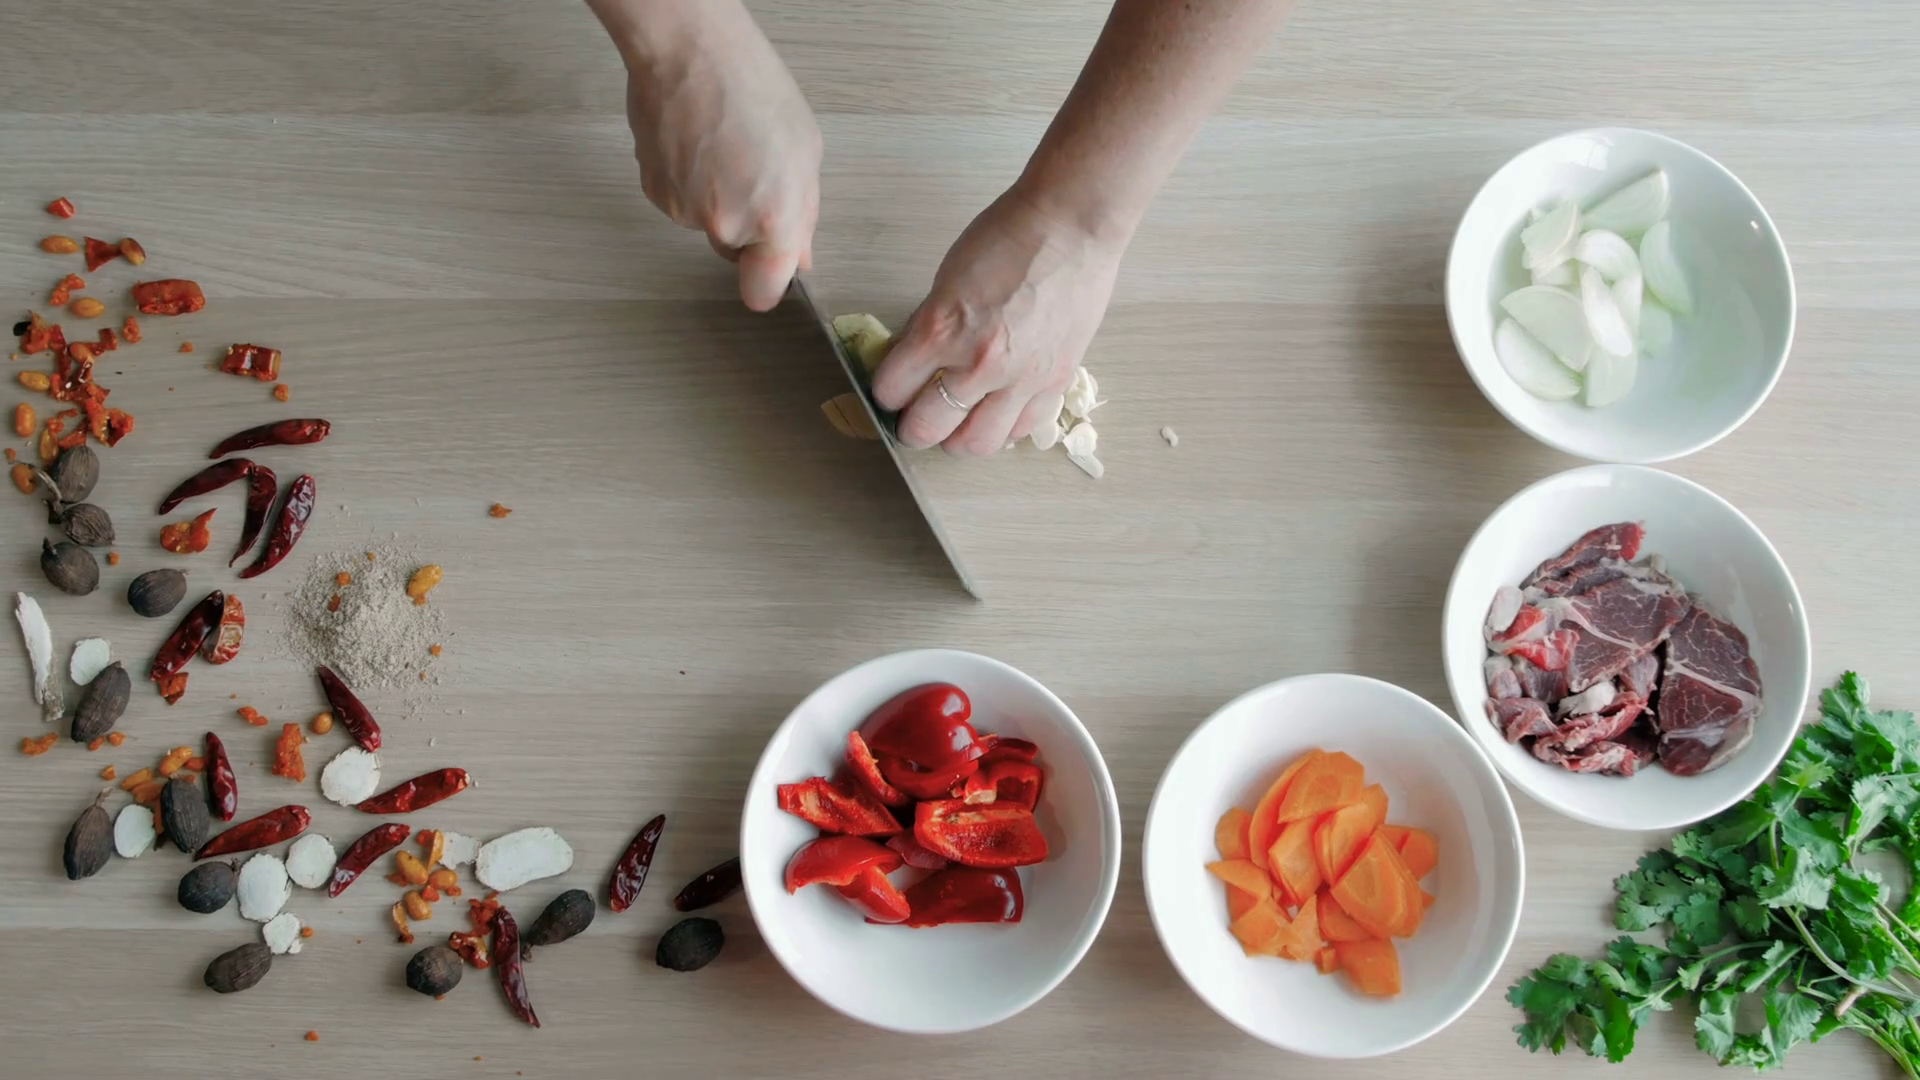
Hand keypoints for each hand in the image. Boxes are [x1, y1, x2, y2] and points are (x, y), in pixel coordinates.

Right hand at [621, 9, 820, 310]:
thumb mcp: (804, 150)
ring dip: (717, 196)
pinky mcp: (654, 192)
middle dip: (746, 225)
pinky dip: (689, 179)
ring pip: (706, 223)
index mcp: (773, 218)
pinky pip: (680, 201)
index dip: (767, 281)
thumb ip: (802, 213)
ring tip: (724, 145)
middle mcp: (725, 224)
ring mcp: (684, 211)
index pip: (764, 293)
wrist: (687, 51)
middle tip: (753, 172)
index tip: (770, 270)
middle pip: (735, 251)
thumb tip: (799, 255)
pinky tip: (697, 142)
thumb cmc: (750, 86)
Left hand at [873, 187, 1125, 455]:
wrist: (1071, 226)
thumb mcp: (947, 278)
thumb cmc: (1009, 237)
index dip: (885, 390)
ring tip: (957, 425)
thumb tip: (913, 359)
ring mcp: (1020, 379)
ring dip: (957, 440)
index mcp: (941, 331)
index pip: (891, 389)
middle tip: (915, 418)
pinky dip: (1002, 429)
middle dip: (913, 427)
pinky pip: (1021, 430)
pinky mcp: (1054, 381)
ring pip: (976, 444)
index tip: (891, 388)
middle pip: (927, 428)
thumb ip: (929, 325)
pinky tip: (995, 415)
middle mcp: (978, 364)